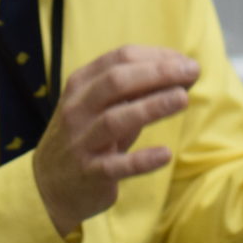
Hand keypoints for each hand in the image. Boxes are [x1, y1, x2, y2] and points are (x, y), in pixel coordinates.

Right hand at [33, 45, 196, 237]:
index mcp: (81, 84)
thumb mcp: (105, 107)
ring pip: (115, 119)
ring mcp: (80, 141)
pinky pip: (116, 166)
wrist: (49, 186)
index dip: (156, 56)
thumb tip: (184, 72)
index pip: (119, 59)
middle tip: (192, 72)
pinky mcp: (89, 173)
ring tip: (182, 98)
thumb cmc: (89, 136)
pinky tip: (165, 154)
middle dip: (157, 73)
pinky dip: (141, 160)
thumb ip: (138, 90)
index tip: (186, 62)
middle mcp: (77, 109)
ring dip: (151, 106)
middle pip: (116, 82)